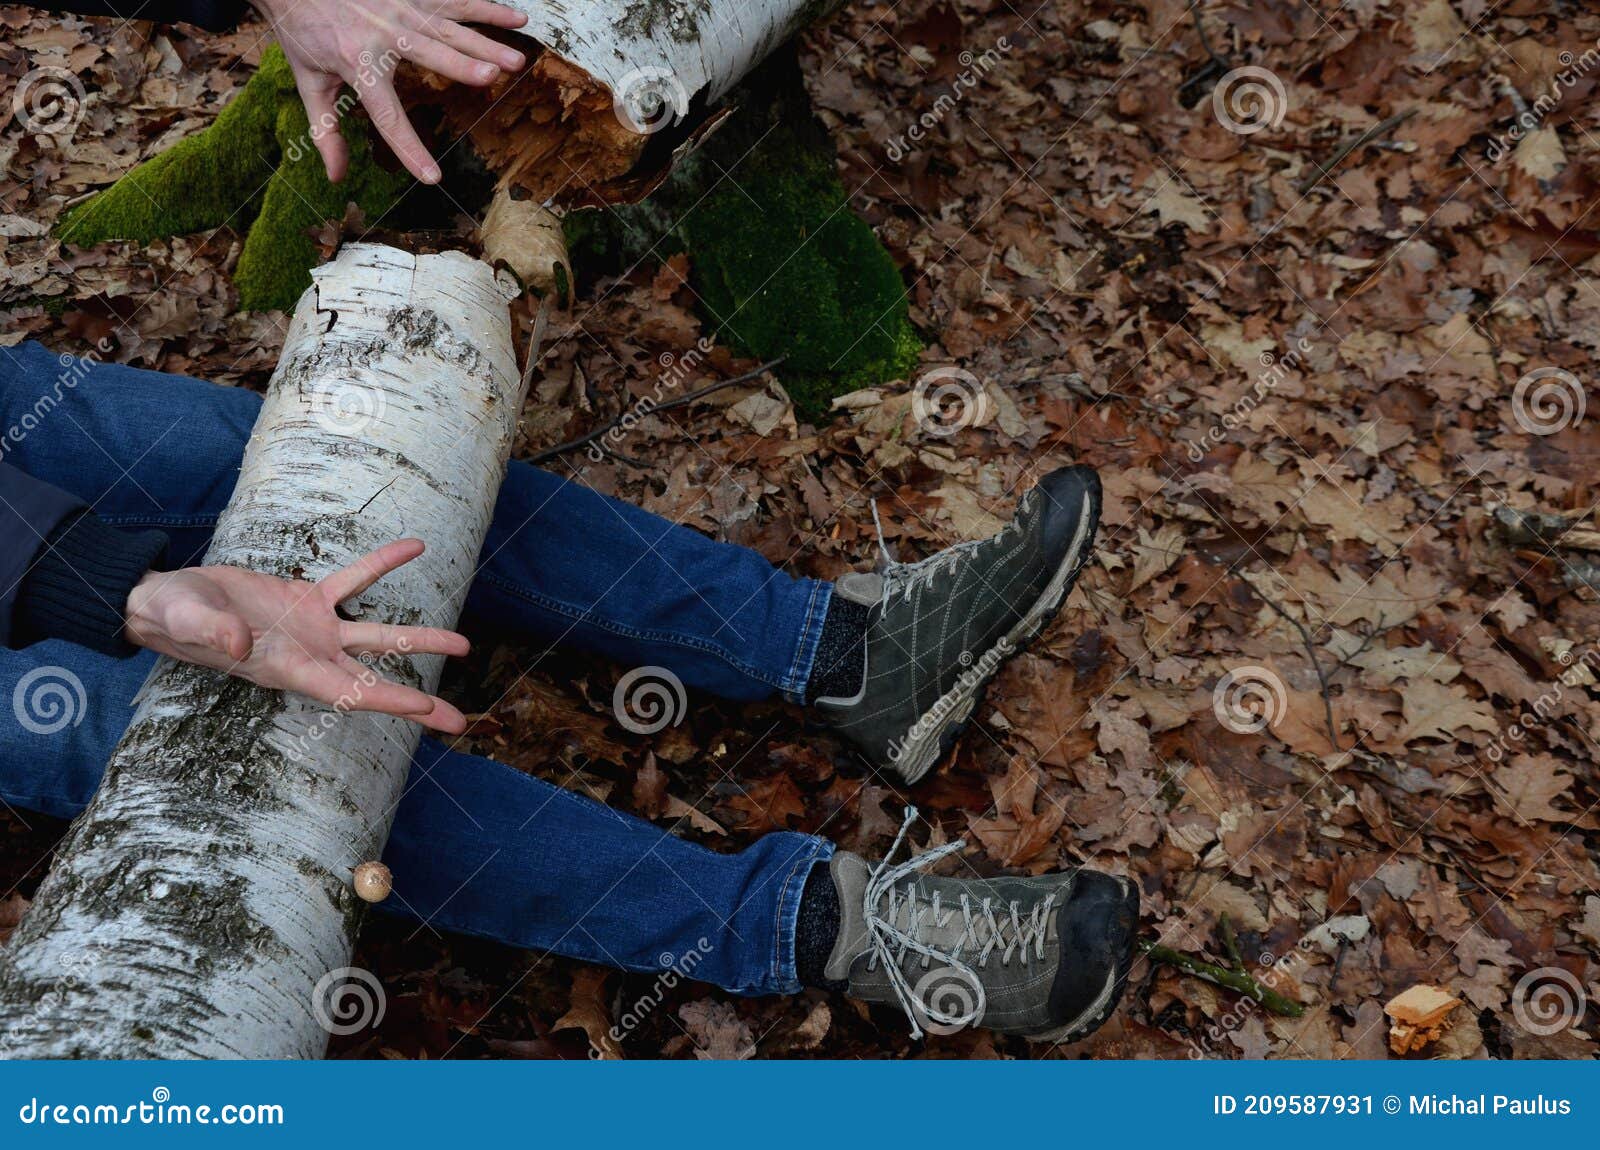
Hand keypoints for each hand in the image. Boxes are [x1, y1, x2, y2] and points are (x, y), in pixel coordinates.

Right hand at [125, 539, 470, 732]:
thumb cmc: (173, 617)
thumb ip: (212, 631)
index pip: (346, 691)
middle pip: (374, 682)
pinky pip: (354, 580)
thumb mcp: (187, 620)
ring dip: (420, 639)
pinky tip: (414, 546)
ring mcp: (314, 630)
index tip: (424, 708)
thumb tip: (239, 641)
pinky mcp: (308, 600)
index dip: (386, 699)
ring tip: (464, 644)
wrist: (168, 601)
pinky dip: (382, 564)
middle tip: (460, 723)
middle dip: (417, 703)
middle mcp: (310, 656)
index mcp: (288, 669)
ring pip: (377, 637)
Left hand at [251, 0, 529, 183]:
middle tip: (491, 76)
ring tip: (515, 60)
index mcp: (357, 63)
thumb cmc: (303, 30)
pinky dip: (488, 9)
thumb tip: (336, 177)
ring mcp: (402, 8)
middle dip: (463, 64)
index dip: (409, 147)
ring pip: (451, 27)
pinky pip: (456, 0)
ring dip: (485, 41)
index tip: (431, 176)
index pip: (387, 115)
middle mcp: (384, 34)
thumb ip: (324, 130)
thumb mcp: (307, 81)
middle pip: (431, 54)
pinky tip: (518, 21)